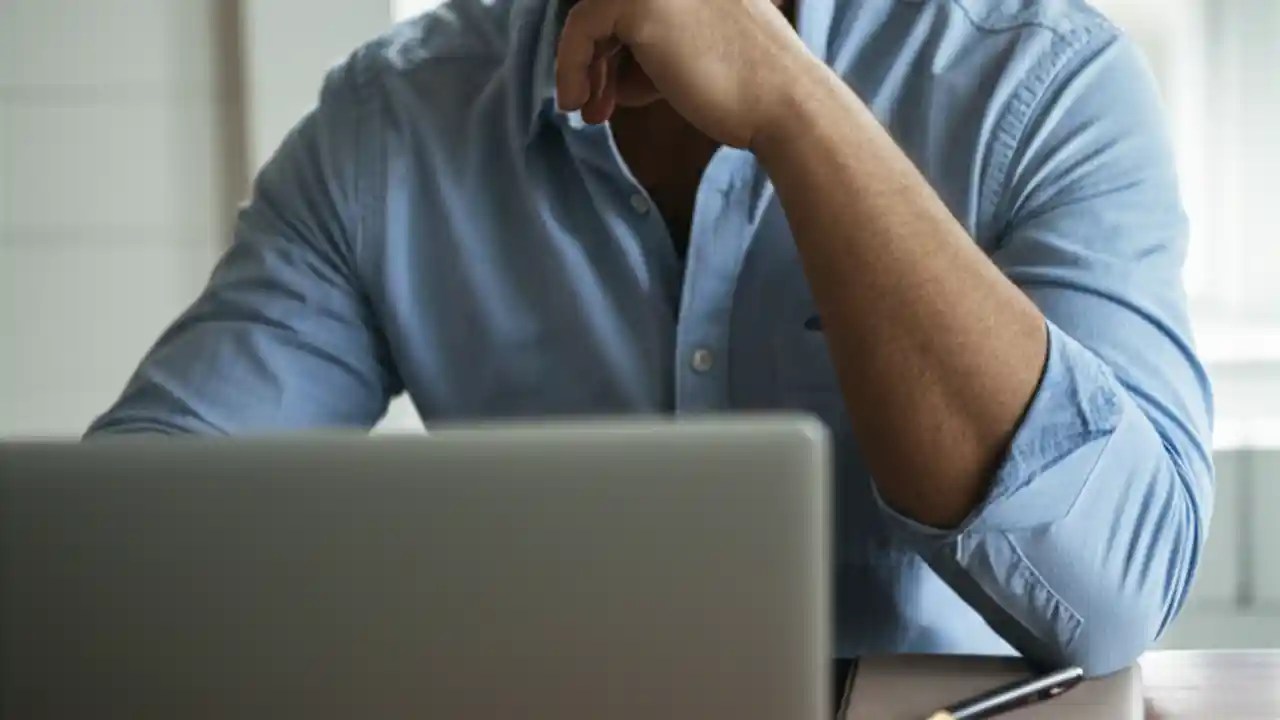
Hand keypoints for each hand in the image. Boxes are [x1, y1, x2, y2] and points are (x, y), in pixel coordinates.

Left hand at [555, 0, 818, 148]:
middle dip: (597, 59)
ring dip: (584, 66)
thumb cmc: (746, 90)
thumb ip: (655, 46)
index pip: (635, 8)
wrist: (783, 103)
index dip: (614, 45)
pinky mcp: (640, 3)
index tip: (607, 87)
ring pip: (593, 16)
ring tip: (589, 111)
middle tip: (592, 105)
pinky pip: (581, 29)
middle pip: (611, 9)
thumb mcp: (693, 53)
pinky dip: (570, 65)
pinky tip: (575, 99)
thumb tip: (607, 71)